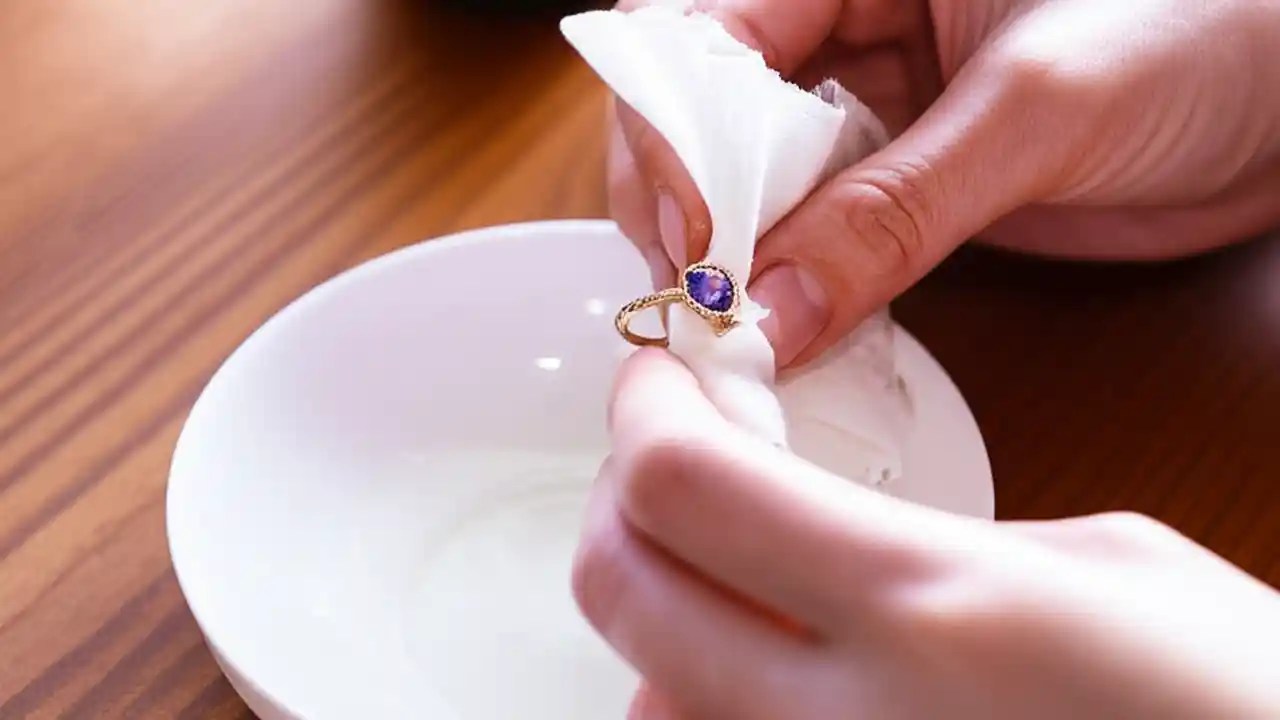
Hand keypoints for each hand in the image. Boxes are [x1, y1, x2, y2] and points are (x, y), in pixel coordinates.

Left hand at [573, 349, 1279, 719]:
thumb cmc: (1237, 697)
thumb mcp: (1102, 569)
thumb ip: (928, 538)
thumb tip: (812, 536)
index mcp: (934, 607)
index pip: (687, 485)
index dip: (645, 409)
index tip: (662, 378)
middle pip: (620, 591)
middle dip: (620, 504)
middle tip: (668, 460)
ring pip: (644, 704)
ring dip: (658, 624)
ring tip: (729, 579)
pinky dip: (705, 709)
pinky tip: (771, 676)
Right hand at [610, 0, 1279, 367]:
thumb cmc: (1213, 27)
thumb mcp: (1041, 107)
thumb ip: (898, 209)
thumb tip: (774, 308)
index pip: (704, 32)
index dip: (675, 136)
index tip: (698, 243)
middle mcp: (847, 22)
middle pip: (702, 110)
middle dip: (689, 204)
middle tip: (709, 299)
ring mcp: (872, 106)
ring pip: (751, 179)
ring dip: (742, 256)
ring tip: (749, 328)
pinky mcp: (902, 178)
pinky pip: (818, 230)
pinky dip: (801, 284)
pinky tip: (804, 325)